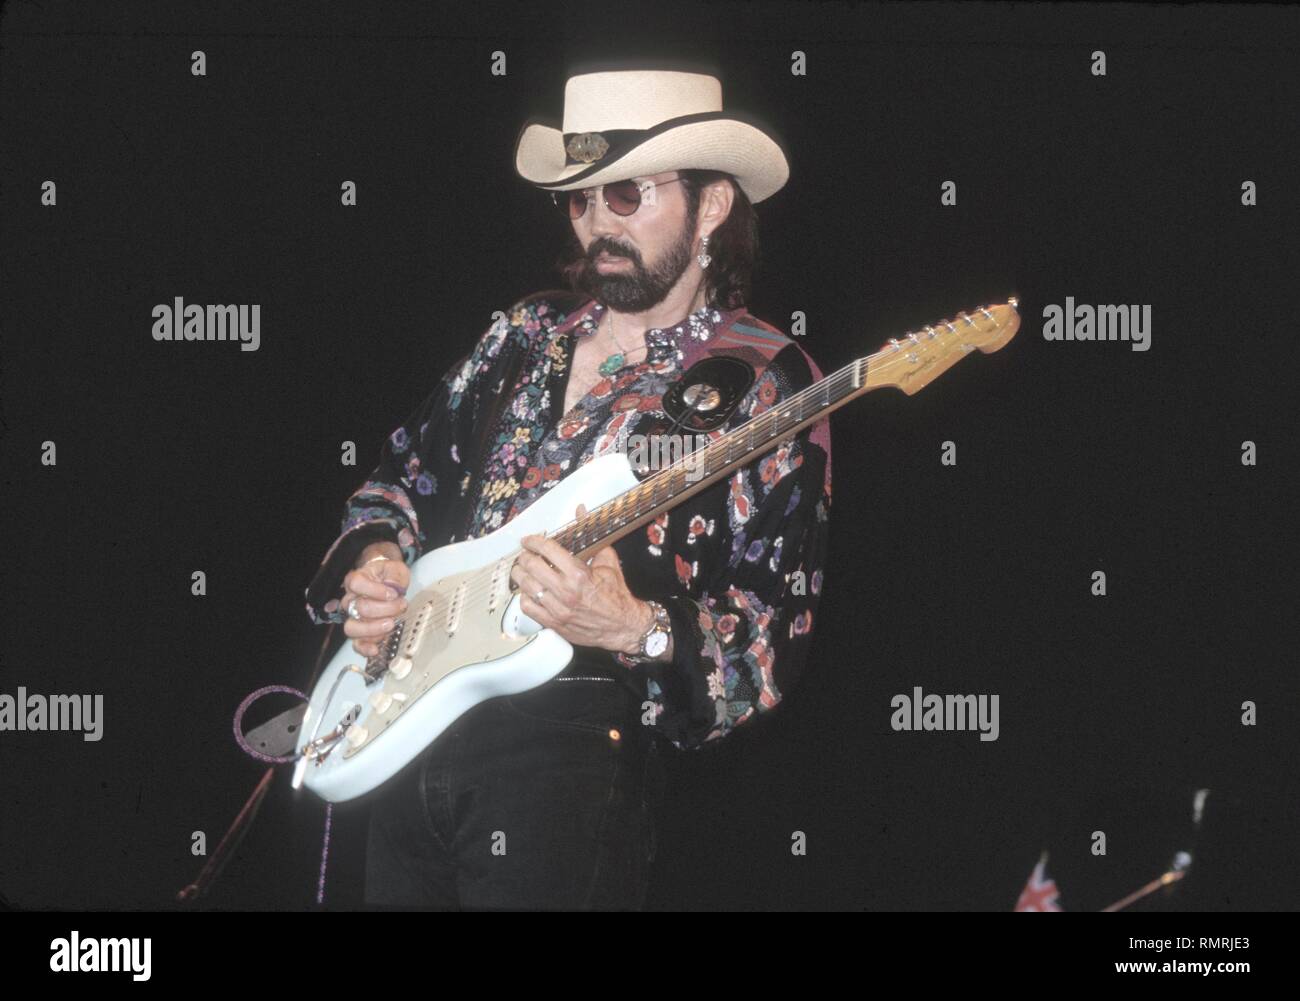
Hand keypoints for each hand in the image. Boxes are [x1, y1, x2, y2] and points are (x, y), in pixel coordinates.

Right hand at [340, 542, 409, 657]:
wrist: (387, 584)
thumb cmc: (388, 576)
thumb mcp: (395, 569)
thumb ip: (394, 575)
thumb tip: (392, 587)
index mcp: (356, 580)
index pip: (357, 584)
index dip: (376, 590)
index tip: (393, 593)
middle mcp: (350, 600)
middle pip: (360, 608)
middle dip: (385, 609)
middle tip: (400, 606)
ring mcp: (353, 618)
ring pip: (353, 628)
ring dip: (374, 628)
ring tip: (391, 624)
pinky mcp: (360, 633)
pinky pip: (356, 644)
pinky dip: (365, 648)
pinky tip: (376, 649)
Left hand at [510, 504, 653, 653]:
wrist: (623, 626)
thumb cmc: (616, 596)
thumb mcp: (608, 561)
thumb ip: (591, 536)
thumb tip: (581, 513)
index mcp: (579, 575)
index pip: (548, 550)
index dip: (534, 541)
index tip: (529, 540)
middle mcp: (566, 592)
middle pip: (532, 567)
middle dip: (524, 556)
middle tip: (525, 554)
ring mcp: (559, 609)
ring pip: (526, 587)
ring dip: (520, 575)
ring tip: (522, 570)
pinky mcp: (555, 623)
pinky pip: (528, 608)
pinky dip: (524, 598)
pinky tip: (529, 592)